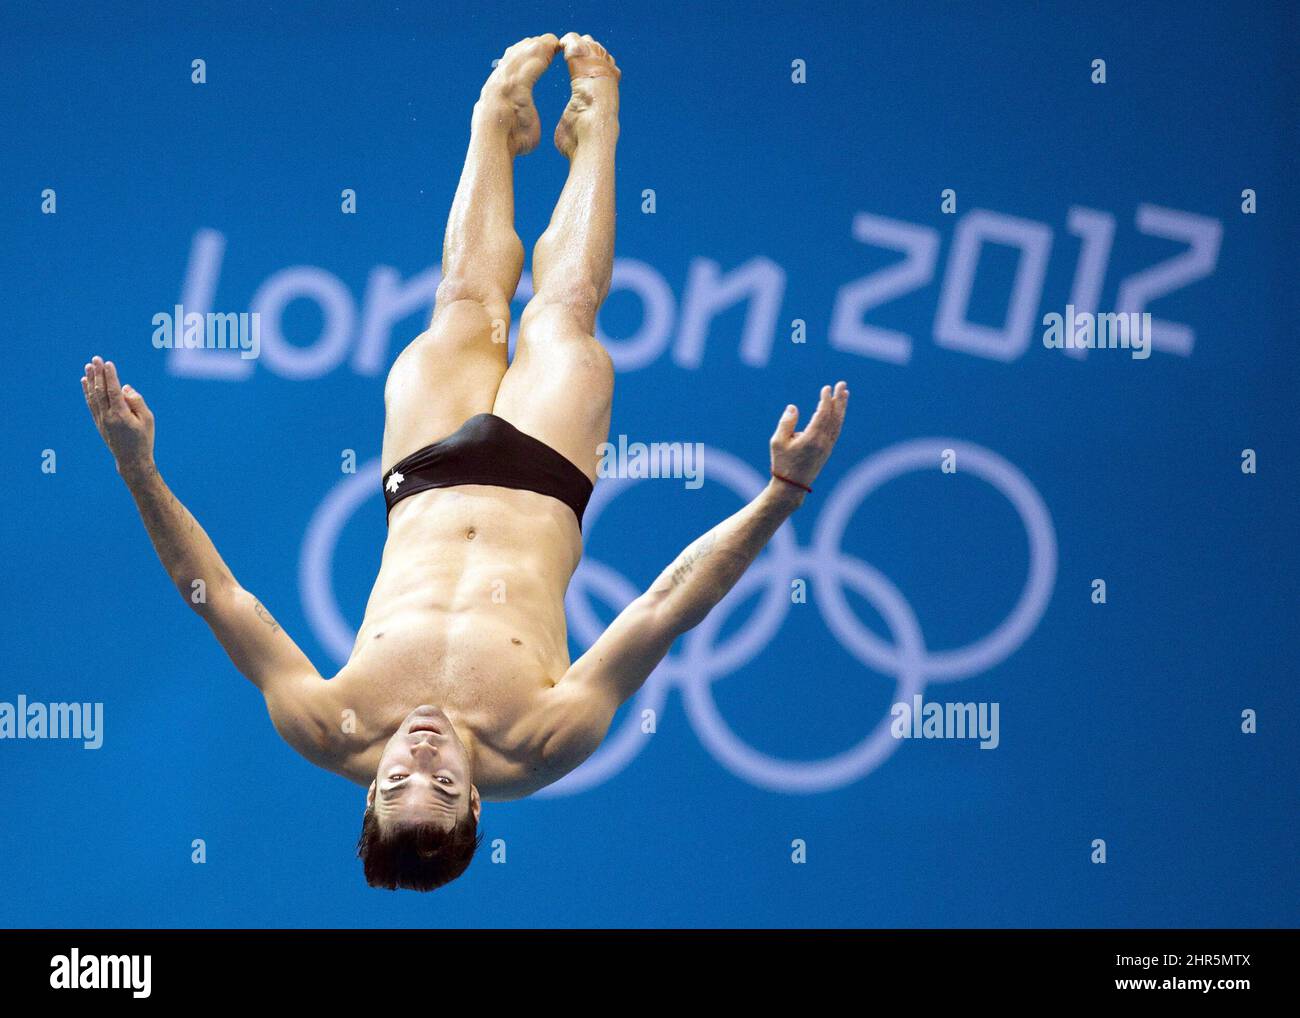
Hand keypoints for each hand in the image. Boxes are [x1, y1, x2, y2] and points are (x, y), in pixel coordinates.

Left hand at [81, 356, 155, 481]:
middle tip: (96, 359)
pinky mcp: (99, 423)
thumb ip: (137, 402)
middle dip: (98, 374)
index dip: (110, 376)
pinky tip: (85, 382)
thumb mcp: (147, 420)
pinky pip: (91, 404)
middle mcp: (107, 416)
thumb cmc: (143, 439)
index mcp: (120, 414)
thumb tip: (125, 387)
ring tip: (88, 366)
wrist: (132, 460)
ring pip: (93, 396)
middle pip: (100, 391)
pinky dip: (87, 392)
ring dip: (90, 380)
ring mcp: (101, 420)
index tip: (108, 363)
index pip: (113, 390)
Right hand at [769, 381, 849, 493]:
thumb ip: (786, 423)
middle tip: (842, 384)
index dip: (826, 399)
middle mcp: (823, 442)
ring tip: (844, 394)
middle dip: (839, 399)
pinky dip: (838, 418)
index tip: (826, 388)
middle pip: (835, 416)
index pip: (823, 414)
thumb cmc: (782, 463)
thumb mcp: (778, 442)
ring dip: (841, 408)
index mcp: (812, 438)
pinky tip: (838, 412)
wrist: (792, 486)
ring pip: (838, 423)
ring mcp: (827, 447)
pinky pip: (836, 430)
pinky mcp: (827, 451)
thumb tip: (793, 407)